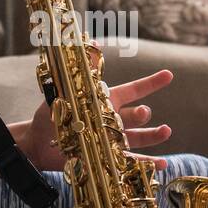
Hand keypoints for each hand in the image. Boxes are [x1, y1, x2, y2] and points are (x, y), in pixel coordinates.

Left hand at [19, 69, 175, 172]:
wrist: (39, 144)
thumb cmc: (50, 116)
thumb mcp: (62, 92)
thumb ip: (78, 72)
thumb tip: (90, 44)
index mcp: (106, 102)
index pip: (133, 90)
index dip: (151, 83)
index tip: (168, 75)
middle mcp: (114, 120)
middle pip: (136, 115)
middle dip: (143, 113)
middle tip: (144, 112)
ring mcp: (113, 140)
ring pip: (140, 137)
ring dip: (154, 135)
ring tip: (166, 131)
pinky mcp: (109, 159)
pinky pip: (132, 162)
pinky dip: (148, 163)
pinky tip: (161, 163)